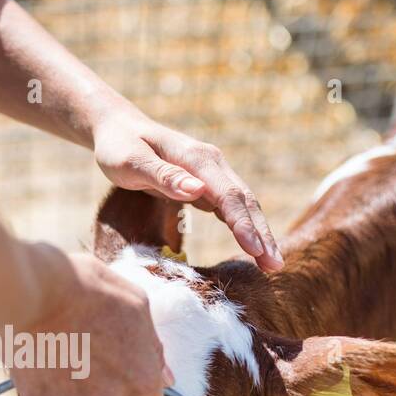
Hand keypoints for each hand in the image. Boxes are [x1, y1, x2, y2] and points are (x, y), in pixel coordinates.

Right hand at [10, 248, 172, 395]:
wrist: (32, 290)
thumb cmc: (88, 288)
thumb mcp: (135, 304)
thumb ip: (153, 346)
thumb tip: (165, 378)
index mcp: (139, 377)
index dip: (135, 387)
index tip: (122, 368)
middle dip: (101, 378)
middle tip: (86, 339)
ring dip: (72, 377)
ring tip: (61, 340)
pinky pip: (47, 394)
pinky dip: (45, 377)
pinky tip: (42, 348)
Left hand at [92, 111, 282, 270]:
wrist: (119, 128)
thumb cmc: (119, 147)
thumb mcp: (131, 162)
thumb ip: (163, 177)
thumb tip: (197, 190)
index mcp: (196, 158)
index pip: (228, 194)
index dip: (243, 224)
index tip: (255, 250)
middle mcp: (212, 164)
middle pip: (245, 201)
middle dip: (262, 234)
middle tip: (276, 266)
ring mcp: (213, 174)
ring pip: (244, 206)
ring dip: (260, 234)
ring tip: (273, 265)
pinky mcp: (208, 185)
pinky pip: (232, 209)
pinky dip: (246, 229)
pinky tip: (255, 249)